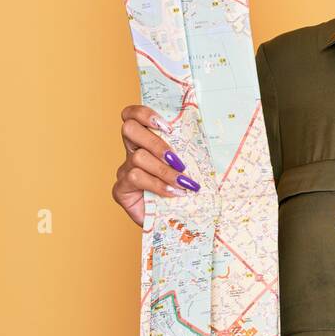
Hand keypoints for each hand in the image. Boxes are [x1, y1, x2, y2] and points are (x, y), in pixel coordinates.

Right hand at [111, 105, 200, 227]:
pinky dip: (158, 185)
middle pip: (130, 129)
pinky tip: (174, 193)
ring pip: (138, 157)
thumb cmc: (184, 188)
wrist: (174, 221)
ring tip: (184, 183)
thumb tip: (213, 130)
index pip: (132, 115)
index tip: (168, 126)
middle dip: (156, 142)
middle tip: (177, 159)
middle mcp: (132, 151)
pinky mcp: (120, 190)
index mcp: (146, 140)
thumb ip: (189, 148)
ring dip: (165, 170)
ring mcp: (124, 170)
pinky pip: (135, 178)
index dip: (144, 113)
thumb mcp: (189, 164)